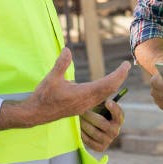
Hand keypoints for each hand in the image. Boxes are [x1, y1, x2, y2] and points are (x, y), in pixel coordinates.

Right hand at [0, 48, 129, 129]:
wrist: (36, 114)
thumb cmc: (43, 96)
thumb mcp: (51, 78)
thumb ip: (61, 64)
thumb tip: (67, 49)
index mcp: (82, 95)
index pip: (107, 84)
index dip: (118, 75)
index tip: (126, 65)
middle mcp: (86, 102)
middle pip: (109, 90)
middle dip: (119, 78)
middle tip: (126, 66)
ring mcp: (85, 106)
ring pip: (105, 95)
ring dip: (114, 84)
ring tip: (119, 74)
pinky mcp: (81, 107)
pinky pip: (99, 98)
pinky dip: (106, 90)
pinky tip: (106, 85)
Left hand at [79, 98, 123, 151]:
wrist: (97, 129)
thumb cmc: (99, 112)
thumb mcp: (102, 105)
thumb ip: (101, 98)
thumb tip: (97, 90)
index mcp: (119, 118)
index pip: (118, 113)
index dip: (113, 108)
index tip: (107, 102)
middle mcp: (116, 131)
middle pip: (101, 122)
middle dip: (89, 115)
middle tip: (80, 109)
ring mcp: (108, 140)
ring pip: (93, 131)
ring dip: (83, 123)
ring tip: (77, 116)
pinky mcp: (101, 147)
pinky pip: (89, 140)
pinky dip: (82, 133)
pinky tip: (78, 126)